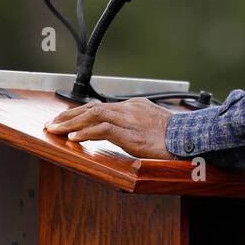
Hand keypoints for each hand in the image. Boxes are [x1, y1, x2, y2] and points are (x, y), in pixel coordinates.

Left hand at [47, 97, 175, 158]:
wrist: (192, 138)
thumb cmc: (176, 137)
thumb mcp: (153, 125)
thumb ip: (136, 126)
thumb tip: (122, 133)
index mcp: (135, 106)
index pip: (101, 106)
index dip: (80, 113)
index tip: (66, 120)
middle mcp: (130, 109)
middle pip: (93, 107)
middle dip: (69, 115)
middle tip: (52, 123)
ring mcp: (131, 120)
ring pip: (94, 115)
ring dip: (71, 122)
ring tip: (56, 129)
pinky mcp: (131, 135)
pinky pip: (104, 130)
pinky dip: (87, 132)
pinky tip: (75, 137)